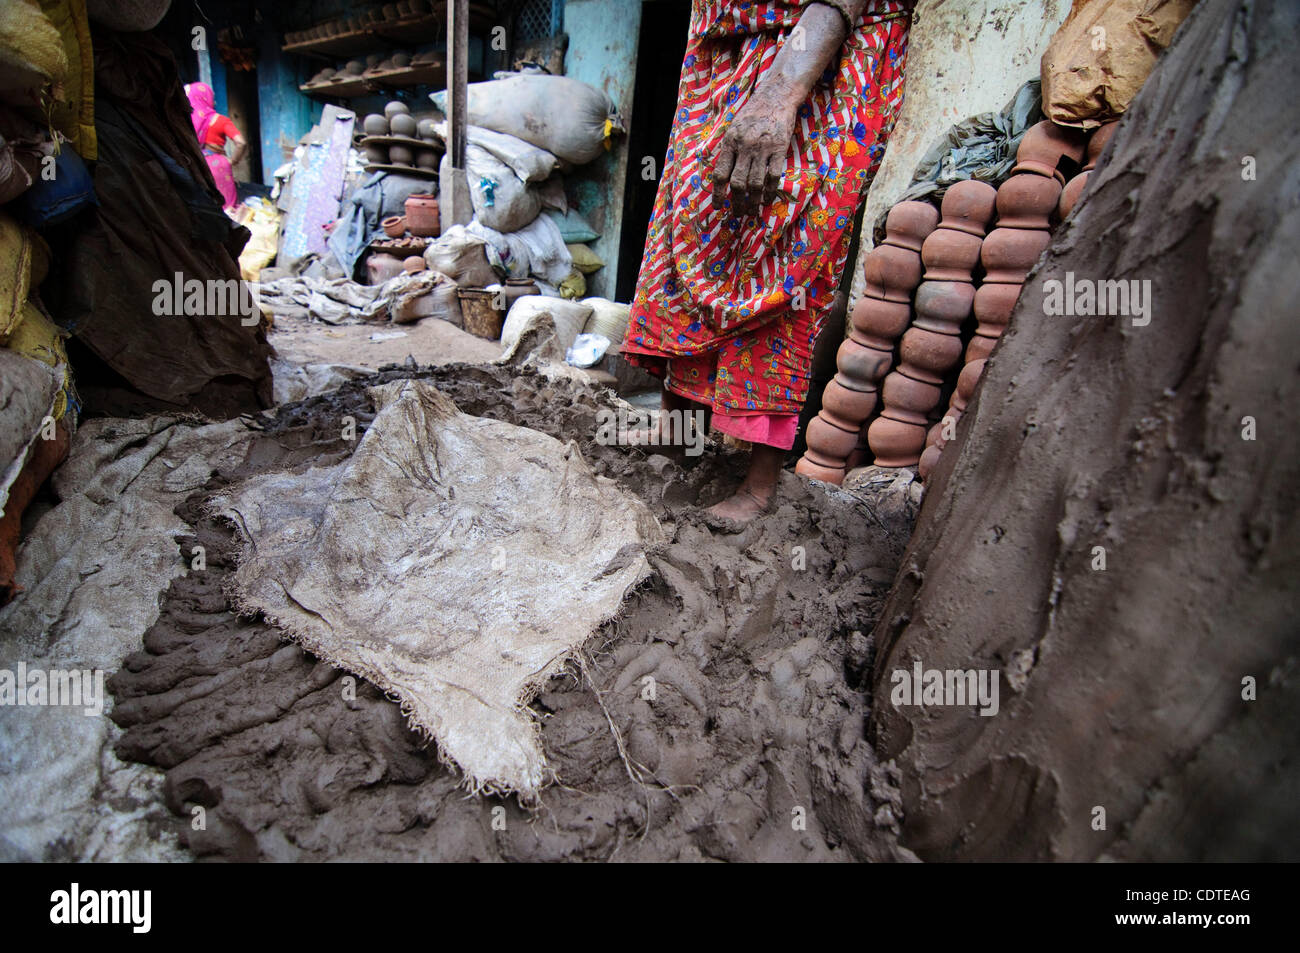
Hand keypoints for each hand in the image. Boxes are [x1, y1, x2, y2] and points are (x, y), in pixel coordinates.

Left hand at [711, 91, 796, 216]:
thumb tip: (721, 175)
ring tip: (751, 212)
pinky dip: (769, 190)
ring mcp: (762, 148)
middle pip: (737, 183)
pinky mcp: (779, 149)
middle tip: (737, 214)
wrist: (776, 96)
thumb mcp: (734, 129)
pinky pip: (773, 175)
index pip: (720, 174)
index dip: (718, 193)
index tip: (718, 206)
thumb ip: (728, 150)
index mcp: (730, 142)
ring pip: (755, 183)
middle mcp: (744, 147)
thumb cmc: (753, 114)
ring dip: (752, 201)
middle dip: (736, 202)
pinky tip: (766, 199)